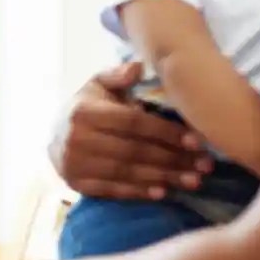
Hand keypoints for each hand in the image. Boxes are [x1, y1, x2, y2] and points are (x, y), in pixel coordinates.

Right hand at [48, 62, 211, 199]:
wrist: (54, 136)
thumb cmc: (86, 107)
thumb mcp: (97, 85)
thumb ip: (117, 76)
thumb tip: (138, 67)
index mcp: (85, 111)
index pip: (133, 123)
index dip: (166, 132)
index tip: (197, 141)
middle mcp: (77, 138)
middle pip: (134, 150)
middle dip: (173, 159)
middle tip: (205, 165)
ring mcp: (75, 163)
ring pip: (127, 172)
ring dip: (163, 178)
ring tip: (193, 180)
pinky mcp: (76, 184)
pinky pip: (112, 190)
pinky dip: (139, 192)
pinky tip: (163, 192)